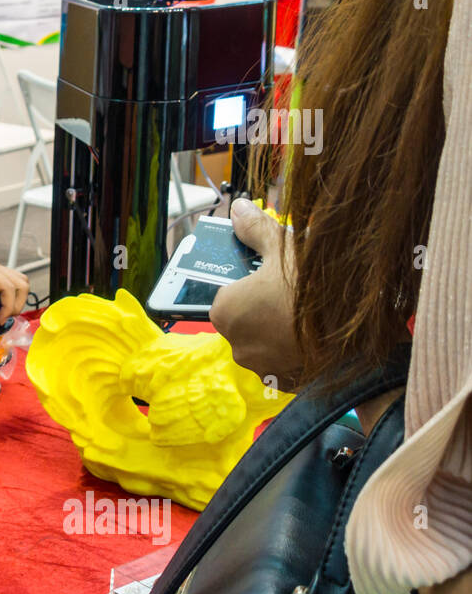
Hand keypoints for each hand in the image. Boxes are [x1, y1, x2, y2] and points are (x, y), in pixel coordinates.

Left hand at [0, 253, 29, 320]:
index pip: (8, 287)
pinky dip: (14, 293)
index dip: (8, 306)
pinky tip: (3, 303)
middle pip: (21, 284)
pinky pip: (13, 280)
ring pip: (20, 281)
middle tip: (4, 317)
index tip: (0, 319)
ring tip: (6, 312)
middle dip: (17, 304)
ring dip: (18, 298)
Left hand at [210, 198, 302, 389]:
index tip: (270, 276)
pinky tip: (319, 334)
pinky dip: (298, 350)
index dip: (249, 283)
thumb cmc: (317, 282)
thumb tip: (238, 210)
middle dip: (265, 305)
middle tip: (294, 290)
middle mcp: (237, 345)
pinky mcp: (289, 383)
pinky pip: (286, 362)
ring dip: (282, 329)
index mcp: (226, 311)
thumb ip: (256, 229)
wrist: (366, 326)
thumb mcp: (285, 246)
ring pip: (266, 342)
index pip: (227, 294)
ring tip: (311, 310)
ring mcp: (264, 368)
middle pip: (246, 319)